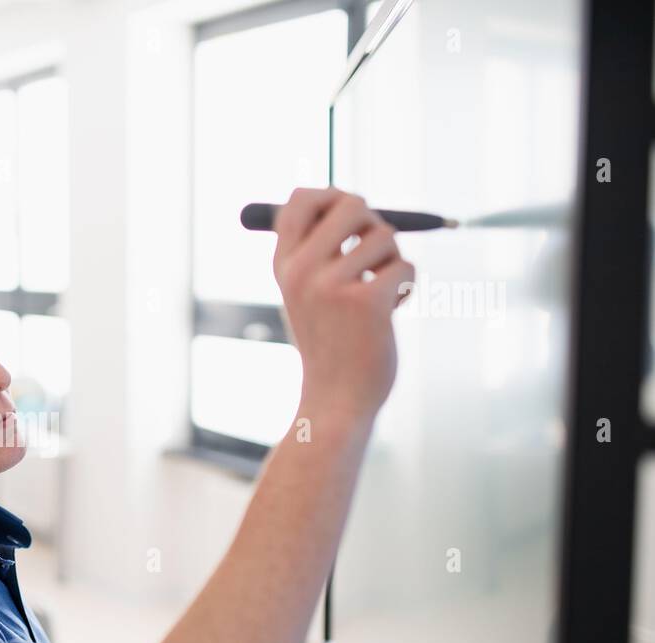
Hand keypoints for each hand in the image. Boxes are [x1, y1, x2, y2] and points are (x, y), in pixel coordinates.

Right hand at [272, 188, 414, 422]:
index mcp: (284, 266)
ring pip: (385, 237)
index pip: (300, 200)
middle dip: (374, 222)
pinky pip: (405, 267)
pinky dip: (407, 286)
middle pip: (351, 203)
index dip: (330, 195)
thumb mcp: (306, 294)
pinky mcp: (366, 303)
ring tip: (381, 291)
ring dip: (393, 260)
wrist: (334, 400)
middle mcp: (302, 271)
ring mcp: (332, 286)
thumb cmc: (328, 344)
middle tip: (374, 252)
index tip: (348, 216)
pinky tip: (390, 311)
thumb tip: (346, 200)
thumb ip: (317, 251)